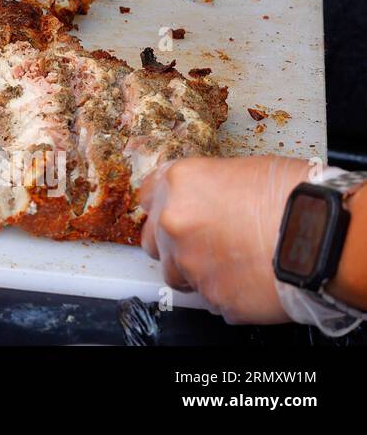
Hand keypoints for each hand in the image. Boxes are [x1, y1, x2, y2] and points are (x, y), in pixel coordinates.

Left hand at [139, 155, 316, 323]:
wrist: (324, 234)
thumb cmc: (296, 197)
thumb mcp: (242, 171)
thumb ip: (205, 189)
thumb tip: (202, 201)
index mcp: (179, 185)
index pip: (146, 196)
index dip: (163, 205)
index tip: (174, 212)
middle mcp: (174, 224)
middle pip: (152, 240)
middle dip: (173, 243)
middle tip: (205, 242)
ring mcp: (191, 264)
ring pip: (176, 275)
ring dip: (196, 271)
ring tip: (232, 264)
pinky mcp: (214, 298)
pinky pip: (211, 299)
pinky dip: (226, 293)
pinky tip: (249, 280)